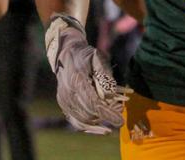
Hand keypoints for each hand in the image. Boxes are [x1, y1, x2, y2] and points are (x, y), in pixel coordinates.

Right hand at [45, 14, 129, 134]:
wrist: (65, 54)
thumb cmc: (85, 55)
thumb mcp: (97, 58)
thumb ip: (105, 75)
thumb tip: (111, 94)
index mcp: (77, 80)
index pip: (93, 103)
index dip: (107, 114)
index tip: (120, 121)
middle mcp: (68, 93)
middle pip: (89, 114)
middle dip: (105, 118)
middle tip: (119, 118)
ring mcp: (64, 100)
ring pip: (82, 120)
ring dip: (98, 124)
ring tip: (111, 122)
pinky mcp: (63, 104)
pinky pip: (75, 121)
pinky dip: (88, 128)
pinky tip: (101, 129)